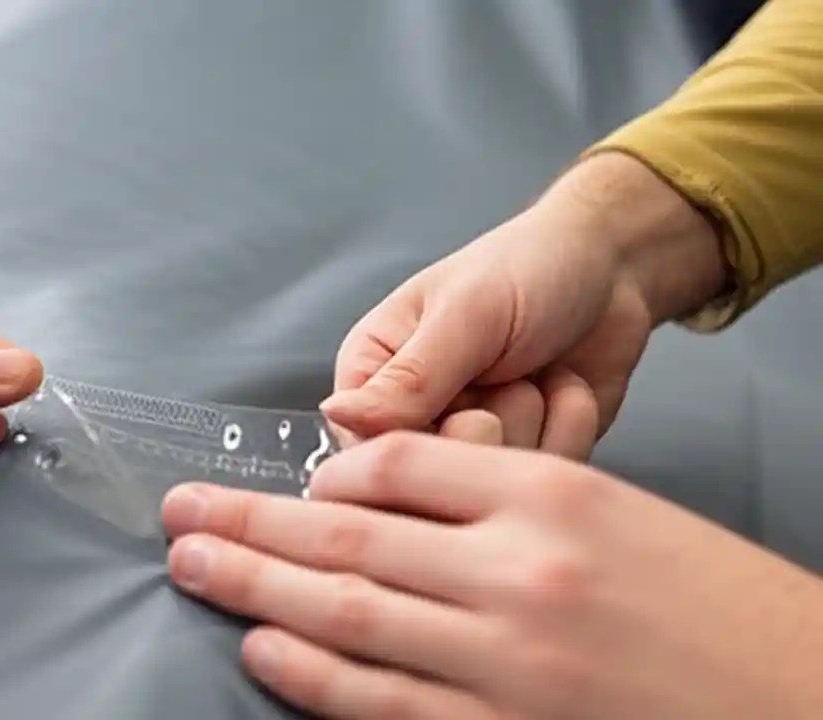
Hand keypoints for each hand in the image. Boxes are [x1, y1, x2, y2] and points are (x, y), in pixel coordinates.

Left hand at [160, 434, 822, 719]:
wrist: (796, 692)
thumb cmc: (709, 599)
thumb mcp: (613, 510)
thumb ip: (501, 497)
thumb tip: (381, 502)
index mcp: (549, 494)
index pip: (397, 465)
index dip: (327, 475)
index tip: (291, 488)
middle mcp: (518, 570)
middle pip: (347, 534)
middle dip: (250, 521)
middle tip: (180, 511)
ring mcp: (506, 661)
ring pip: (347, 613)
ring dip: (254, 587)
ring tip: (191, 565)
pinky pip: (382, 701)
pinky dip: (311, 675)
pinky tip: (260, 646)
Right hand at [323, 154, 726, 458]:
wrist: (614, 268)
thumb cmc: (526, 270)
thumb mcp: (466, 317)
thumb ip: (407, 378)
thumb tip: (335, 416)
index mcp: (371, 377)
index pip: (368, 454)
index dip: (423, 443)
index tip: (463, 402)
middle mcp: (412, 419)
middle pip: (431, 481)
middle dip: (486, 425)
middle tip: (506, 372)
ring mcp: (471, 445)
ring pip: (489, 484)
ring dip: (531, 421)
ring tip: (535, 371)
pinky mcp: (525, 462)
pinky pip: (541, 478)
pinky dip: (569, 429)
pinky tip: (564, 387)